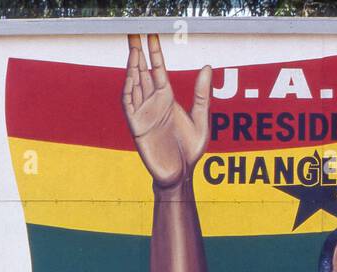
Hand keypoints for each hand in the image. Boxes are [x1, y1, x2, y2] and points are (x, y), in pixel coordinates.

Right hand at [122, 34, 211, 189]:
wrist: (180, 175)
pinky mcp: (137, 126)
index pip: (158, 69)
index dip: (154, 52)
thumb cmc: (190, 150)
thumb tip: (208, 67)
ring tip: (133, 47)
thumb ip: (203, 94)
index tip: (151, 34)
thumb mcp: (202, 119)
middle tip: (134, 31)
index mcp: (167, 99)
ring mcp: (144, 113)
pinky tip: (130, 74)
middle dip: (138, 52)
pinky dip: (129, 88)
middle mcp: (153, 103)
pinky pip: (129, 103)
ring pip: (134, 84)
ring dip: (132, 66)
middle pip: (142, 71)